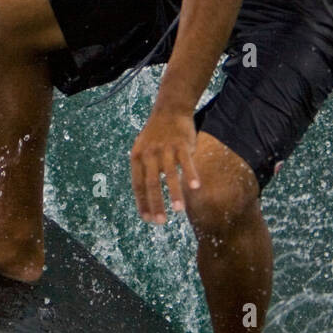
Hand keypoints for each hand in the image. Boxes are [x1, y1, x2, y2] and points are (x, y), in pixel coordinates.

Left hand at [130, 109, 200, 224]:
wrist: (169, 110)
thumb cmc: (156, 136)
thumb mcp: (143, 150)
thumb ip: (144, 170)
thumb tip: (147, 197)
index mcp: (137, 157)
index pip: (138, 185)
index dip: (142, 203)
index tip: (148, 219)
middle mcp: (149, 154)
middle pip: (151, 183)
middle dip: (156, 204)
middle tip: (161, 222)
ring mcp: (165, 148)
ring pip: (169, 174)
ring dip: (174, 193)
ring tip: (178, 210)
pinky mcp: (181, 143)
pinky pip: (186, 162)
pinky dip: (190, 175)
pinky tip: (195, 188)